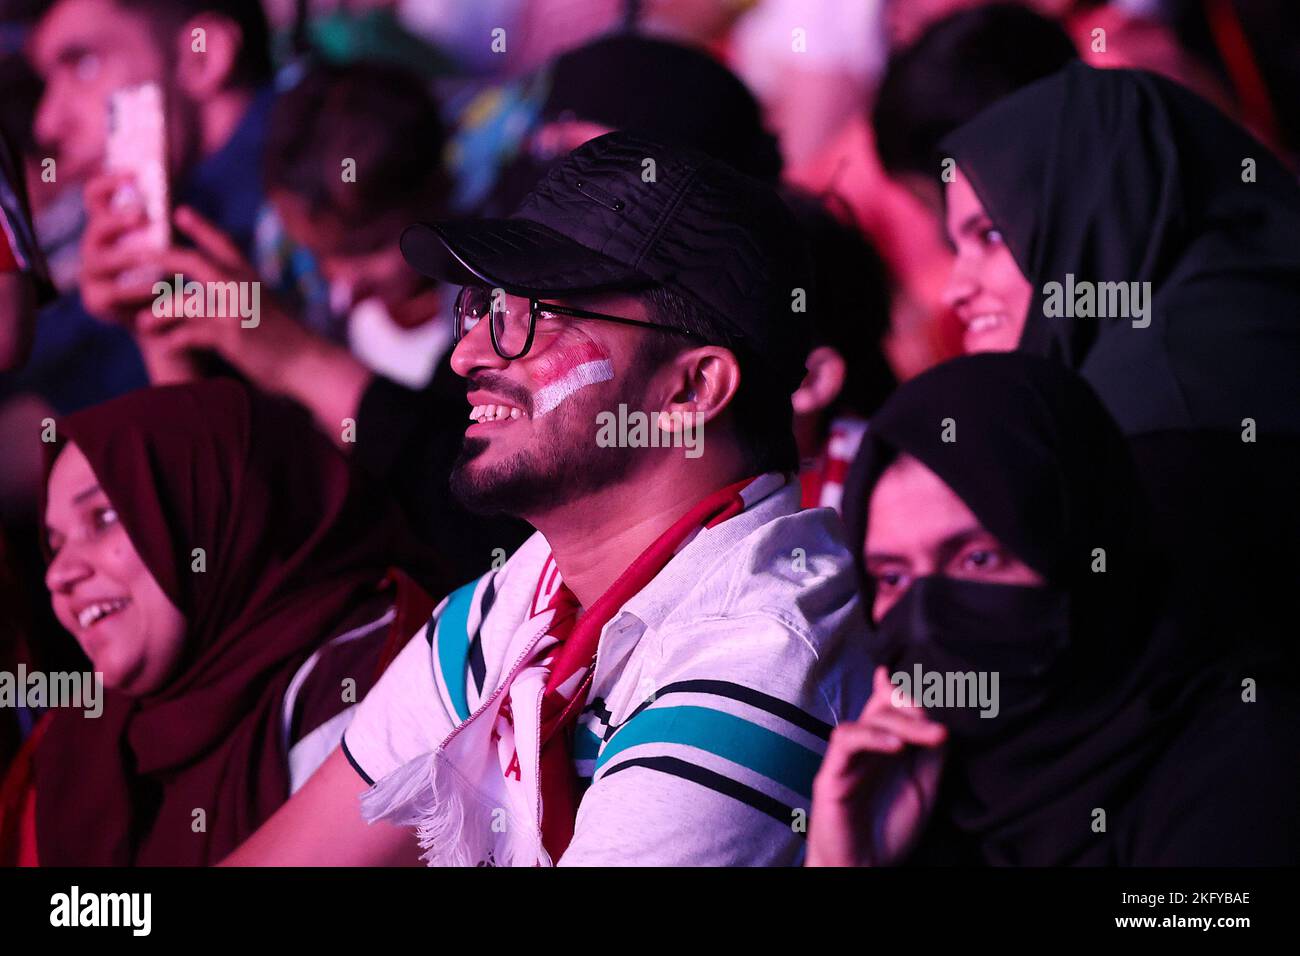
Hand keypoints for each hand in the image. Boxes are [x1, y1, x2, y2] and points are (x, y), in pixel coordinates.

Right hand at [79, 172, 164, 324]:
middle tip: (141, 217)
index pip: (95, 196)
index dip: (109, 182)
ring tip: (152, 255)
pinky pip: (111, 292)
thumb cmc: (171, 271)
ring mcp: (91, 273)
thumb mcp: (168, 242)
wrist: (168, 316)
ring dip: (126, 255)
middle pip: (95, 226)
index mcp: (107, 225)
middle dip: (116, 220)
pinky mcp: (96, 301)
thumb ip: (163, 220)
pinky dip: (135, 289)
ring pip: (99, 259)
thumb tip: (177, 198)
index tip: (133, 175)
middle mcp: (93, 246)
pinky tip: (156, 287)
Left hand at [138, 206, 373, 432]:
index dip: (199, 226)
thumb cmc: (286, 340)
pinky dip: (173, 340)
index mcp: (249, 276)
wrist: (309, 363)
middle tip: (128, 258)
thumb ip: (241, 294)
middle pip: (191, 261)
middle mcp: (241, 285)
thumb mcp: (264, 306)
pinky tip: (163, 345)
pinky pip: (190, 334)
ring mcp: (235, 309)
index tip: (179, 212)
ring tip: (141, 323)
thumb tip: (217, 291)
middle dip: (156, 259)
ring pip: (184, 302)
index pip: (222, 242)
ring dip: (158, 312)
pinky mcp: (230, 335)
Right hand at [806, 666, 946, 866]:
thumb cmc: (890, 831)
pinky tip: (898, 746)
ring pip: (867, 722)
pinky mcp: (831, 775)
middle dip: (913, 709)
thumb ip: (930, 754)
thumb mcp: (924, 788)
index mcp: (881, 748)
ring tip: (931, 737)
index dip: (900, 687)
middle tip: (941, 731)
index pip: (886, 706)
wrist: (866, 868)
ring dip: (901, 723)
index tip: (927, 678)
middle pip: (881, 708)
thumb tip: (937, 718)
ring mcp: (844, 760)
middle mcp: (861, 749)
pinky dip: (872, 737)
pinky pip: (846, 742)